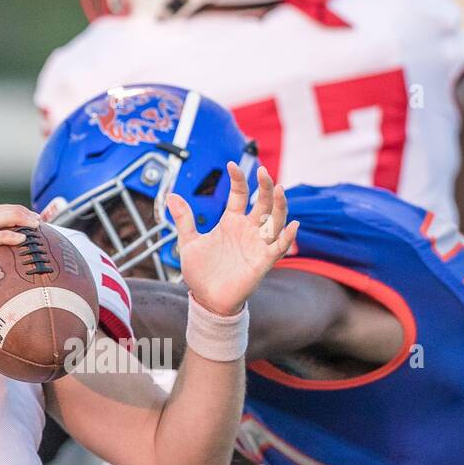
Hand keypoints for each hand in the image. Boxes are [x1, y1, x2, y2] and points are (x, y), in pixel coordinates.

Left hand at [171, 163, 297, 315]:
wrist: (207, 299)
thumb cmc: (201, 273)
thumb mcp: (189, 243)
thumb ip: (184, 219)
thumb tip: (171, 195)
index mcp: (231, 221)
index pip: (241, 194)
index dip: (238, 178)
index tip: (232, 164)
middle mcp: (248, 229)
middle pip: (263, 202)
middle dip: (266, 186)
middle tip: (264, 171)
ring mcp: (257, 244)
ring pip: (275, 220)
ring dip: (280, 205)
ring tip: (280, 190)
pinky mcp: (263, 261)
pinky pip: (279, 247)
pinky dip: (288, 236)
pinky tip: (292, 225)